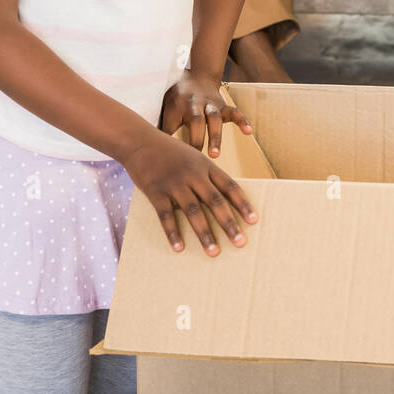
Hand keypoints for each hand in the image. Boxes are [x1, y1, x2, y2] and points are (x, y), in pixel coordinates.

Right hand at [121, 116, 257, 257]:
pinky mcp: (156, 191)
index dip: (242, 204)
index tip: (254, 220)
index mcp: (206, 166)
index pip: (230, 186)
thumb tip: (221, 202)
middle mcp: (193, 174)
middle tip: (240, 242)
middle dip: (229, 223)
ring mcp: (174, 183)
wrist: (139, 141)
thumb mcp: (193, 158)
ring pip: (193, 212)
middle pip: (215, 202)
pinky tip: (179, 248)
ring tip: (214, 252)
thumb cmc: (169, 151)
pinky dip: (173, 233)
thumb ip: (207, 177)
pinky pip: (166, 216)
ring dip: (205, 233)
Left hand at [160, 72, 252, 157]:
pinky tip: (249, 132)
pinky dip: (242, 121)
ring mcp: (211, 104)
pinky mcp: (223, 106)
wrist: (197, 77)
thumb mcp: (166, 108)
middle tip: (194, 157)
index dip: (169, 139)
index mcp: (177, 105)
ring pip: (214, 119)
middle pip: (196, 120)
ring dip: (215, 136)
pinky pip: (234, 112)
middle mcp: (195, 103)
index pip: (171, 123)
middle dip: (195, 139)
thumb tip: (151, 152)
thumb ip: (162, 128)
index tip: (168, 157)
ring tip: (215, 155)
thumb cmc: (177, 99)